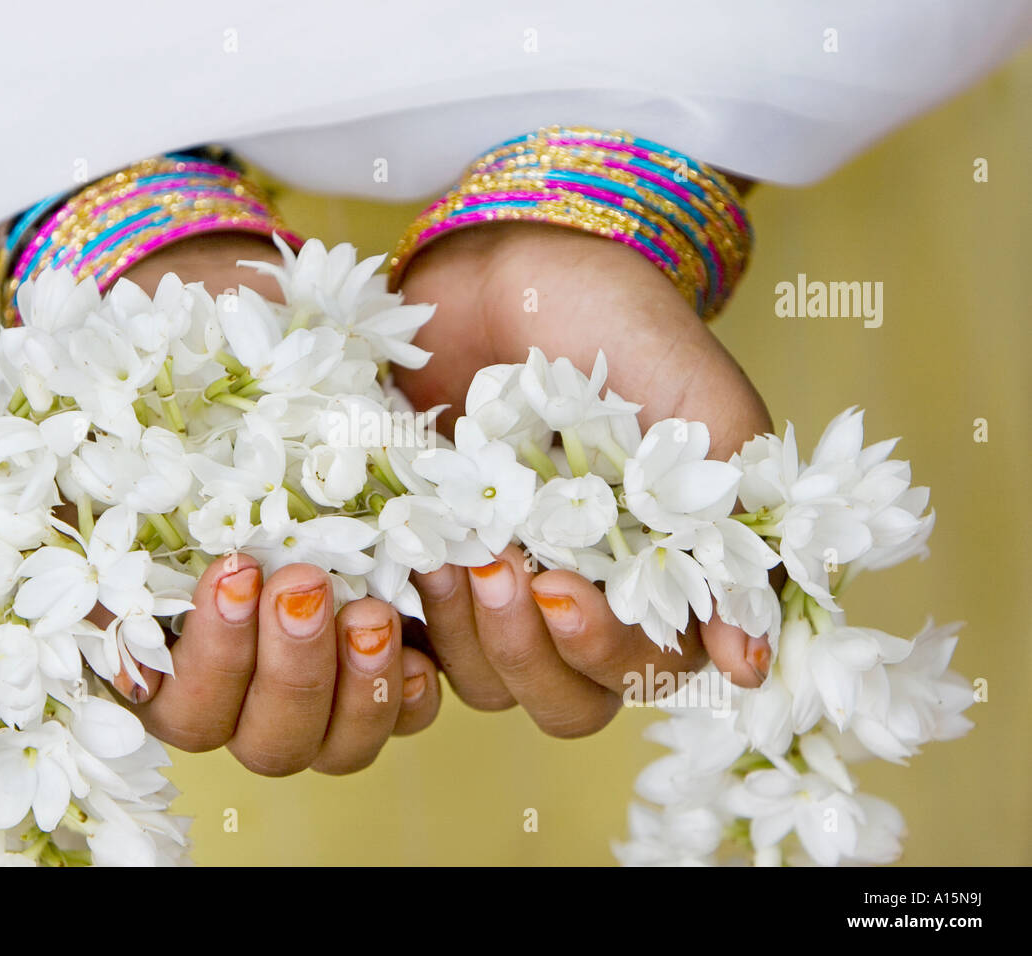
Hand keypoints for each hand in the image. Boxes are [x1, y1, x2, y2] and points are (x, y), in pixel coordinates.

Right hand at [95, 234, 441, 774]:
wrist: (286, 392)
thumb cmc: (199, 417)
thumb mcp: (126, 426)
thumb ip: (62, 464)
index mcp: (167, 653)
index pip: (174, 707)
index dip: (208, 657)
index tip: (236, 567)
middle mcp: (240, 685)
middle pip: (261, 742)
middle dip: (288, 671)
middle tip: (304, 582)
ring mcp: (315, 683)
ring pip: (333, 748)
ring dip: (354, 690)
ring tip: (372, 610)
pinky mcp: (380, 666)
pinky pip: (400, 718)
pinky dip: (413, 692)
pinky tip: (424, 647)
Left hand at [392, 221, 774, 736]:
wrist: (512, 262)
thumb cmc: (618, 324)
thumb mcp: (700, 408)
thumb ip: (735, 525)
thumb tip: (752, 665)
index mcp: (661, 575)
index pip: (646, 670)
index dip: (605, 653)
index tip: (560, 590)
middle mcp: (584, 594)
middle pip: (565, 699)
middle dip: (529, 656)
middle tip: (501, 572)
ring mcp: (505, 582)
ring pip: (486, 680)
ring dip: (465, 636)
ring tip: (446, 554)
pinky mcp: (433, 559)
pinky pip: (414, 633)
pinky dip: (406, 617)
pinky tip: (395, 562)